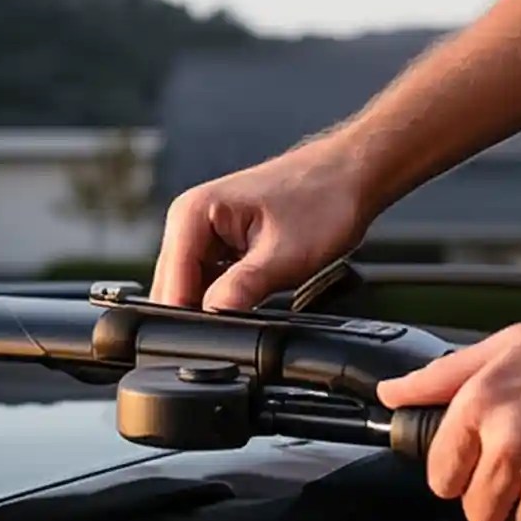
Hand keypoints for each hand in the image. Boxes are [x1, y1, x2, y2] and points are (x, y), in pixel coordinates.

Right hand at [150, 137, 371, 309]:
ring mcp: (205, 234)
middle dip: (203, 315)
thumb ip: (240, 291)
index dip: (190, 321)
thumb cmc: (323, 199)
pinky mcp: (222, 246)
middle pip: (175, 291)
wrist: (350, 178)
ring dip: (218, 306)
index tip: (216, 342)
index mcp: (192, 214)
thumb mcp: (282, 257)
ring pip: (194, 291)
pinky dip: (230, 297)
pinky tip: (258, 294)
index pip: (170, 286)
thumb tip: (212, 323)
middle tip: (244, 323)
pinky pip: (213, 284)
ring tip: (259, 298)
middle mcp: (190, 221)